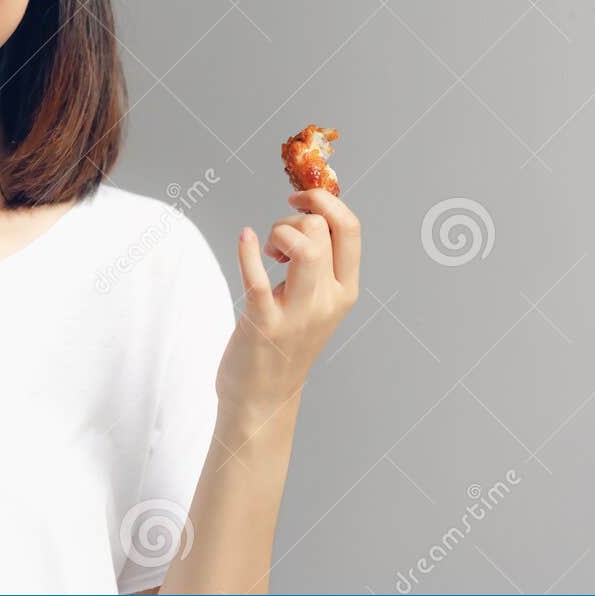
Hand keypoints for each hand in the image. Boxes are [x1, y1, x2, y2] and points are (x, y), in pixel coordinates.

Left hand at [215, 188, 361, 424]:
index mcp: (344, 292)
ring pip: (304, 249)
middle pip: (322, 231)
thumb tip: (309, 213)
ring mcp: (297, 315)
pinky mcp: (263, 324)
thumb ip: (318, 265)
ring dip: (278, 233)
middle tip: (276, 243)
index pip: (351, 229)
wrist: (263, 398)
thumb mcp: (315, 302)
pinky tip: (243, 239)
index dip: (325, 200)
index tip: (301, 198)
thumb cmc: (285, 341)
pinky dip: (248, 252)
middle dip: (292, 218)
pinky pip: (258, 280)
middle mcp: (327, 302)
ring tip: (267, 251)